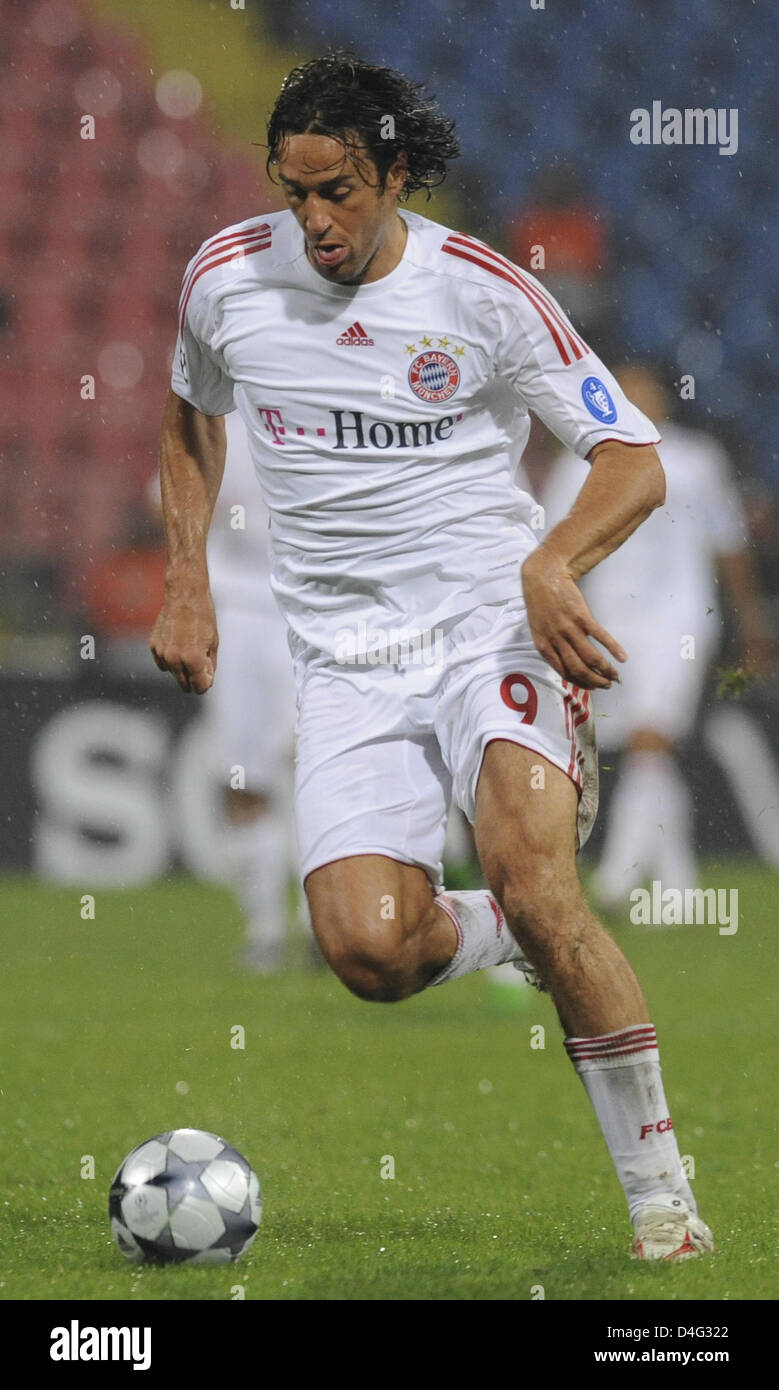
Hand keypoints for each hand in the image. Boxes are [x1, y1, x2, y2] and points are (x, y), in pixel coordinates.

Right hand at [149, 587, 218, 692]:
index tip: (208, 673)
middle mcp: (174, 659)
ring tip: (189, 646)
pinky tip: (177, 644)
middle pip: (185, 685)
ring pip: (173, 674)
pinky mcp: (153, 646)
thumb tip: (206, 681)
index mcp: (193, 660)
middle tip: (201, 663)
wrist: (184, 596)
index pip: (200, 688)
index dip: (206, 683)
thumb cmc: (203, 618)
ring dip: (182, 667)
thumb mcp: (213, 644)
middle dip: (194, 679)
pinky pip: (162, 663)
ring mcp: (161, 653)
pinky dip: (170, 659)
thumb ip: (209, 666)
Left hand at [521, 548, 625, 689]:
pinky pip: (600, 637)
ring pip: (590, 658)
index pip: (564, 672)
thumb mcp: (538, 628)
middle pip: (578, 669)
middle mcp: (556, 640)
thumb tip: (565, 661)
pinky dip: (613, 649)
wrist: (543, 576)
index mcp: (543, 645)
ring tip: (614, 676)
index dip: (580, 683)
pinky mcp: (582, 616)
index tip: (591, 687)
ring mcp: (569, 629)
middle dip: (594, 681)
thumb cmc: (540, 602)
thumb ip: (550, 644)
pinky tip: (622, 657)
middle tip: (606, 685)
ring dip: (605, 670)